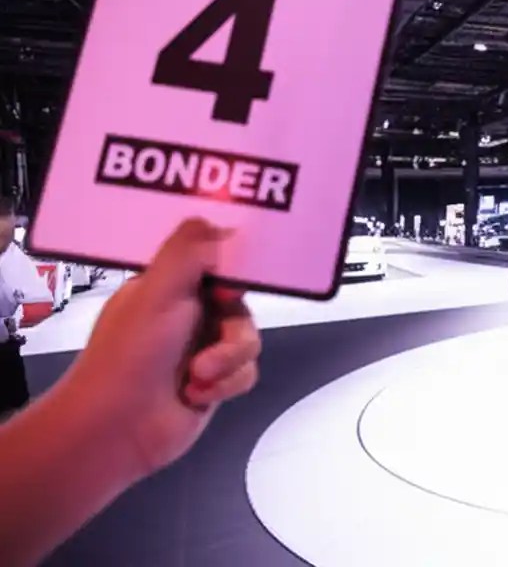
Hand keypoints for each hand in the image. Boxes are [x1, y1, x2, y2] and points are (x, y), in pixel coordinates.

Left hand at [63, 219, 260, 477]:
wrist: (116, 430)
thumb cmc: (131, 355)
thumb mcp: (158, 292)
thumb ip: (190, 251)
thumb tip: (220, 220)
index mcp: (166, 287)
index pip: (214, 264)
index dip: (232, 275)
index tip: (230, 289)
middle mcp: (184, 315)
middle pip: (241, 306)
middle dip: (233, 330)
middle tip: (218, 336)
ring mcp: (200, 350)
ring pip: (248, 341)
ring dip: (228, 360)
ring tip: (198, 377)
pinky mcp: (213, 384)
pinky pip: (245, 373)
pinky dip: (226, 385)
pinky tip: (197, 395)